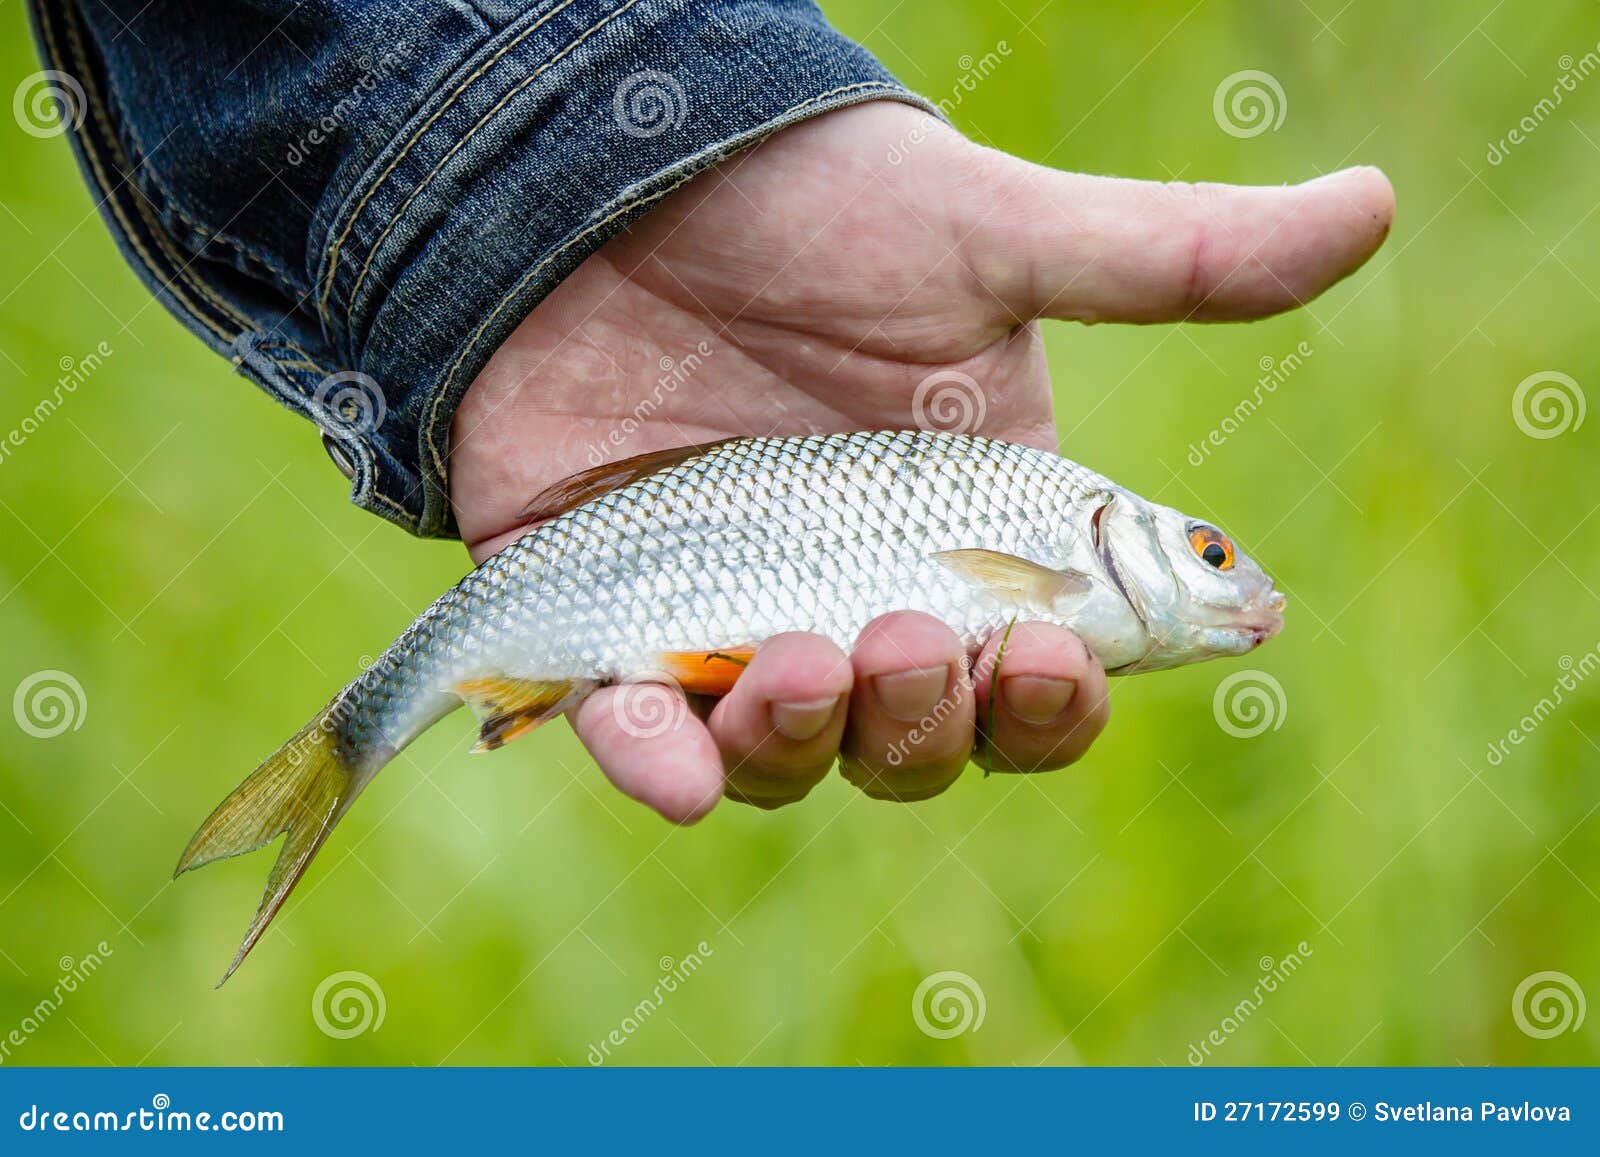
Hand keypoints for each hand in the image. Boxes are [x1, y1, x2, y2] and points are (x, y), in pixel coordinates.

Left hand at [449, 102, 1393, 821]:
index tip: (1057, 656)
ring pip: (790, 756)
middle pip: (920, 742)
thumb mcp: (991, 235)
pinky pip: (637, 731)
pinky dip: (656, 763)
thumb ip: (1168, 258)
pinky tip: (672, 770)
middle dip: (932, 720)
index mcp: (969, 541)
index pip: (1038, 675)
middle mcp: (858, 598)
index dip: (1057, 700)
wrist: (615, 171)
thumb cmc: (817, 207)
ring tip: (807, 664)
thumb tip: (1375, 205)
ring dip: (807, 743)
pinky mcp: (613, 618)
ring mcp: (731, 618)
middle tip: (912, 637)